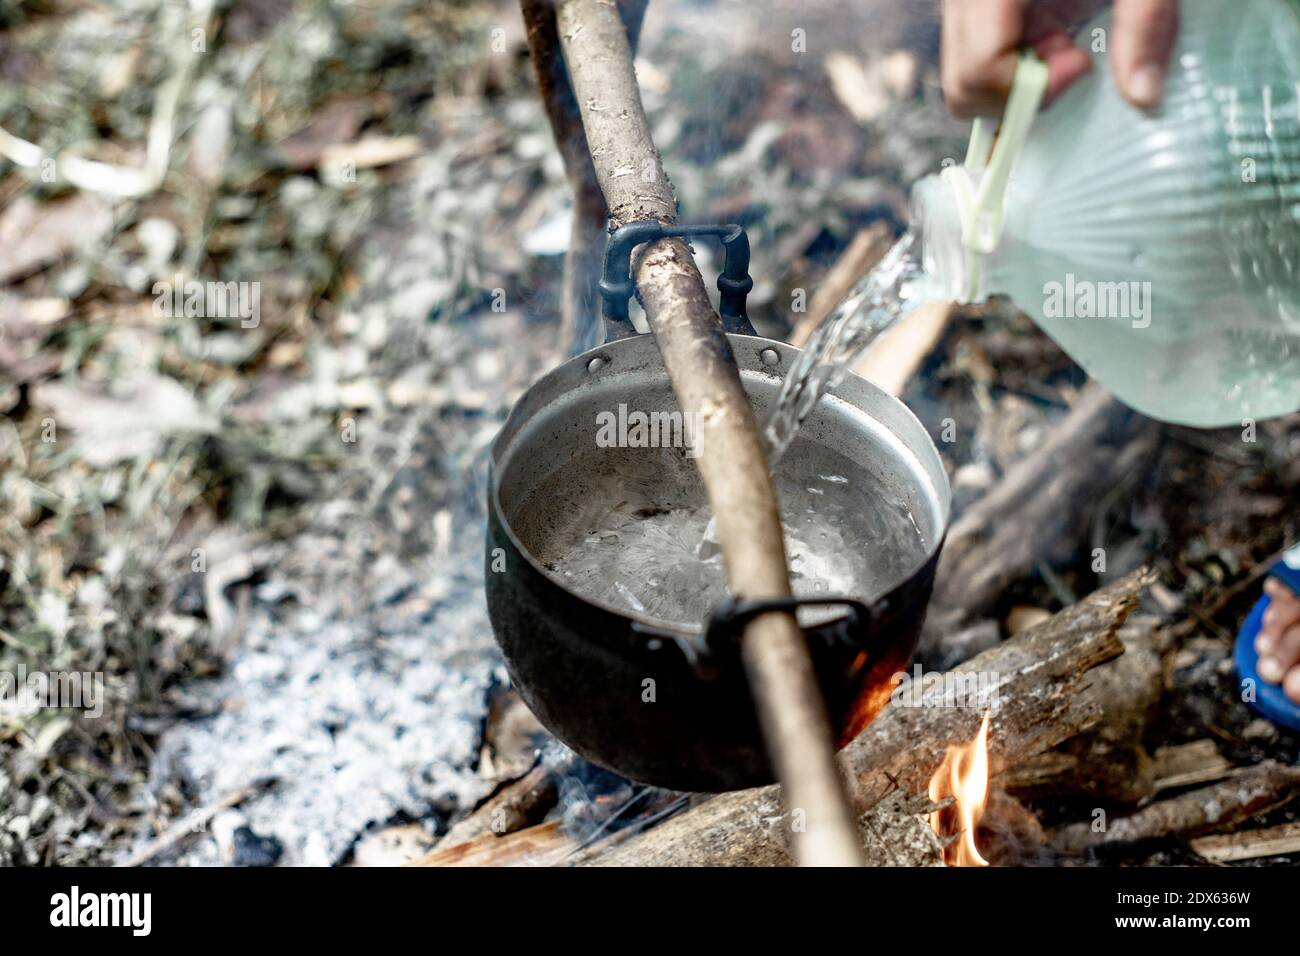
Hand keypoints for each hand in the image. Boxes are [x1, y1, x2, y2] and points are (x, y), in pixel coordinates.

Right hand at [941, 0, 1178, 117]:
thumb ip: (1146, 20)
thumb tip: (1143, 95)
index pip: (979, 69)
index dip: (1030, 86)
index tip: (1081, 61)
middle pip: (963, 84)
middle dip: (1021, 91)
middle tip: (1072, 56)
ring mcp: (965, 2)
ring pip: (964, 77)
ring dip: (1020, 80)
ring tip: (1065, 41)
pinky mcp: (977, 6)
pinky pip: (975, 57)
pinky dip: (1015, 66)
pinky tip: (1053, 38)